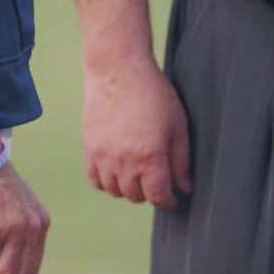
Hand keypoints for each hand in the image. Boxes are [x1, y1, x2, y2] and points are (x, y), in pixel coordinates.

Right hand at [83, 57, 192, 211]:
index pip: (158, 197)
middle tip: (158, 180)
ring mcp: (103, 158)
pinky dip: (107, 182)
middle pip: (136, 196)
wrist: (118, 71)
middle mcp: (124, 162)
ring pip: (115, 191)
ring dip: (129, 188)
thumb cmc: (153, 94)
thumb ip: (181, 160)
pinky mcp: (88, 150)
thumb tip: (185, 187)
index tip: (174, 200)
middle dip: (150, 193)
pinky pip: (95, 181)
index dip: (168, 202)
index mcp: (150, 157)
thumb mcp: (178, 125)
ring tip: (139, 173)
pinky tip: (118, 170)